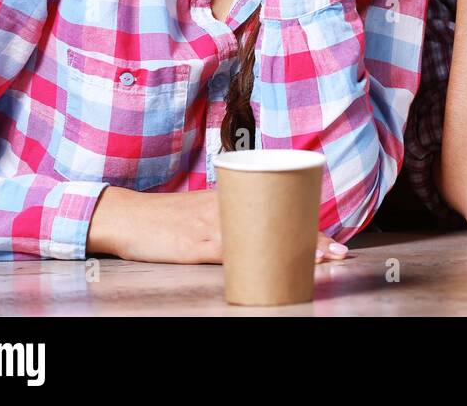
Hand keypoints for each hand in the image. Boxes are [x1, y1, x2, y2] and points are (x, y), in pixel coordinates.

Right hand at [86, 187, 349, 263]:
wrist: (126, 216)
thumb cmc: (166, 216)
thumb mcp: (205, 208)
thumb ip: (232, 214)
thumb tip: (263, 230)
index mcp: (233, 197)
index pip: (281, 208)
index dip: (310, 226)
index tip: (336, 242)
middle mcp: (228, 207)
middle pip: (279, 221)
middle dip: (311, 238)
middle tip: (339, 252)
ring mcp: (212, 226)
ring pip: (262, 236)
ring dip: (292, 248)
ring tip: (320, 259)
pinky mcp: (195, 245)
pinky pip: (231, 252)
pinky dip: (253, 260)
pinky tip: (269, 269)